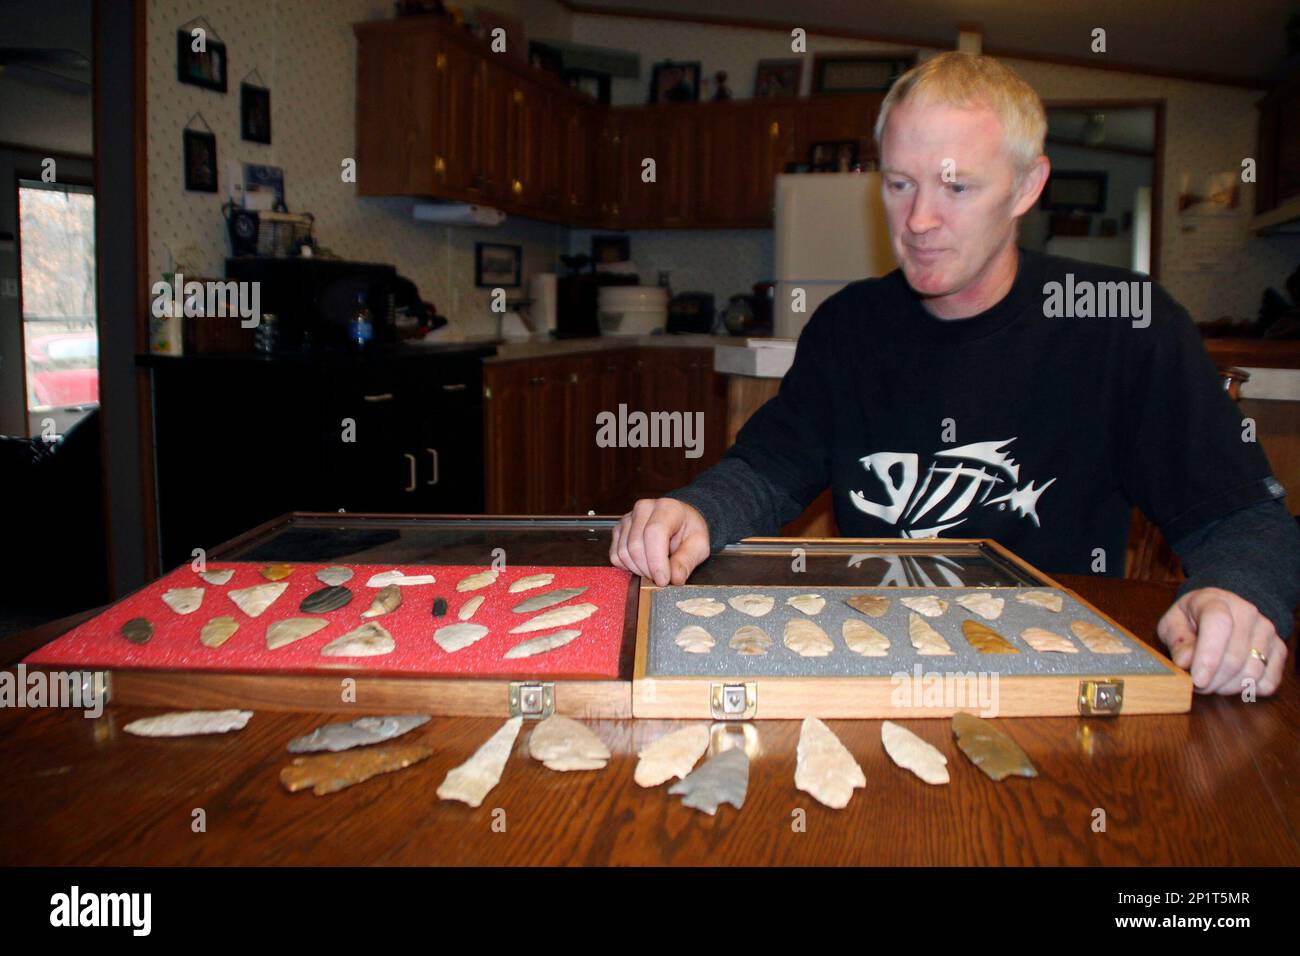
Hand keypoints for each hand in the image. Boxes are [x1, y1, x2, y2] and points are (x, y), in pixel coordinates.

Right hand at [610, 498, 710, 585]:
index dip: (656, 561)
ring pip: (623, 553)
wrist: (680, 520)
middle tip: (662, 578)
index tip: (663, 580)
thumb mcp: (699, 545)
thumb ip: (687, 561)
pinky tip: (642, 565)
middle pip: (635, 546)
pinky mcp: (618, 530)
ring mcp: (627, 519)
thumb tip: (675, 578)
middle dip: (648, 570)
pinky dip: (627, 567)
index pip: (654, 533)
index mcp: (667, 508)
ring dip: (638, 569)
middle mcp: (643, 509)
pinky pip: (615, 555)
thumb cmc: (689, 531)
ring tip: (654, 570)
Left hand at [1157, 587, 1286, 695]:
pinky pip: (1267, 682)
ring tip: (1212, 681)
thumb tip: (1185, 662)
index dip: (1208, 656)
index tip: (1197, 680)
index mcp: (1215, 601)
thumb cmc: (1192, 620)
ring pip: (1251, 673)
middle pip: (1234, 658)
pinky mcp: (1279, 649)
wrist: (1221, 611)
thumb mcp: (1173, 624)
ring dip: (1227, 687)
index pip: (1218, 625)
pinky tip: (1231, 680)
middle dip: (1212, 681)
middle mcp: (1247, 612)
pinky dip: (1247, 690)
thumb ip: (1177, 641)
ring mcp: (1267, 630)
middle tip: (1196, 685)